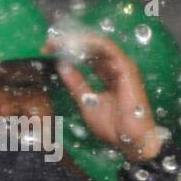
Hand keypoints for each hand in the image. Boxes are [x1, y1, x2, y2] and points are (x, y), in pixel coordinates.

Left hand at [47, 31, 165, 161]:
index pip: (89, 57)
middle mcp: (117, 69)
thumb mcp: (87, 102)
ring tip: (59, 41)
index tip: (48, 51)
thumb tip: (62, 66)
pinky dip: (92, 42)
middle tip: (48, 43)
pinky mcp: (126, 68)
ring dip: (78, 39)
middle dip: (70, 42)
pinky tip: (75, 43)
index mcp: (109, 77)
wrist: (132, 141)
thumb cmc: (114, 127)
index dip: (68, 52)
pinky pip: (108, 48)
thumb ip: (76, 84)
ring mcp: (123, 67)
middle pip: (93, 48)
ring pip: (100, 44)